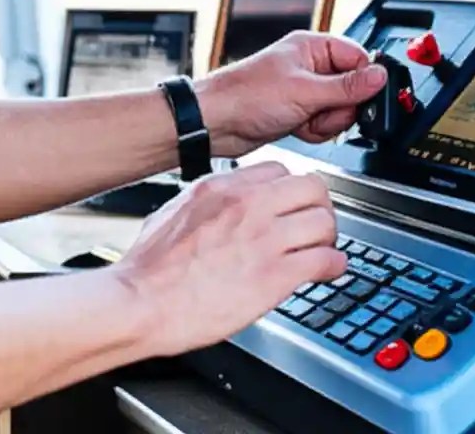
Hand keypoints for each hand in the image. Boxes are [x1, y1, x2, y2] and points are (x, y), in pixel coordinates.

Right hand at [114, 162, 345, 356]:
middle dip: (318, 208)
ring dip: (328, 239)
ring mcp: (264, 238)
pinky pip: (325, 260)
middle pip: (312, 188)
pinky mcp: (274, 275)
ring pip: (324, 222)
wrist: (141, 303)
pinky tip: (327, 272)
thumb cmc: (148, 269)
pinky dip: (333, 266)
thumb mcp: (172, 214)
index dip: (291, 191)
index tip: (292, 206)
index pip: (279, 170)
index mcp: (222, 188)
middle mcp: (248, 206)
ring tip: (321, 252)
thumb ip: (204, 203)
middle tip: (315, 226)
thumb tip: (214, 207)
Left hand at [195, 31, 386, 156]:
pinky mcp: (297, 112)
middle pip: (353, 88)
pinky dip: (315, 130)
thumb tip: (379, 77)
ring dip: (326, 121)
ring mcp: (303, 90)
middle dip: (340, 107)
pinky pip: (323, 123)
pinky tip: (298, 128)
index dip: (363, 81)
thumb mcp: (304, 91)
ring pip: (339, 109)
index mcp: (312, 47)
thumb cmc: (245, 96)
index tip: (361, 99)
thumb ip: (346, 87)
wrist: (215, 124)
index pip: (358, 58)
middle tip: (322, 111)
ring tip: (304, 119)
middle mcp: (309, 66)